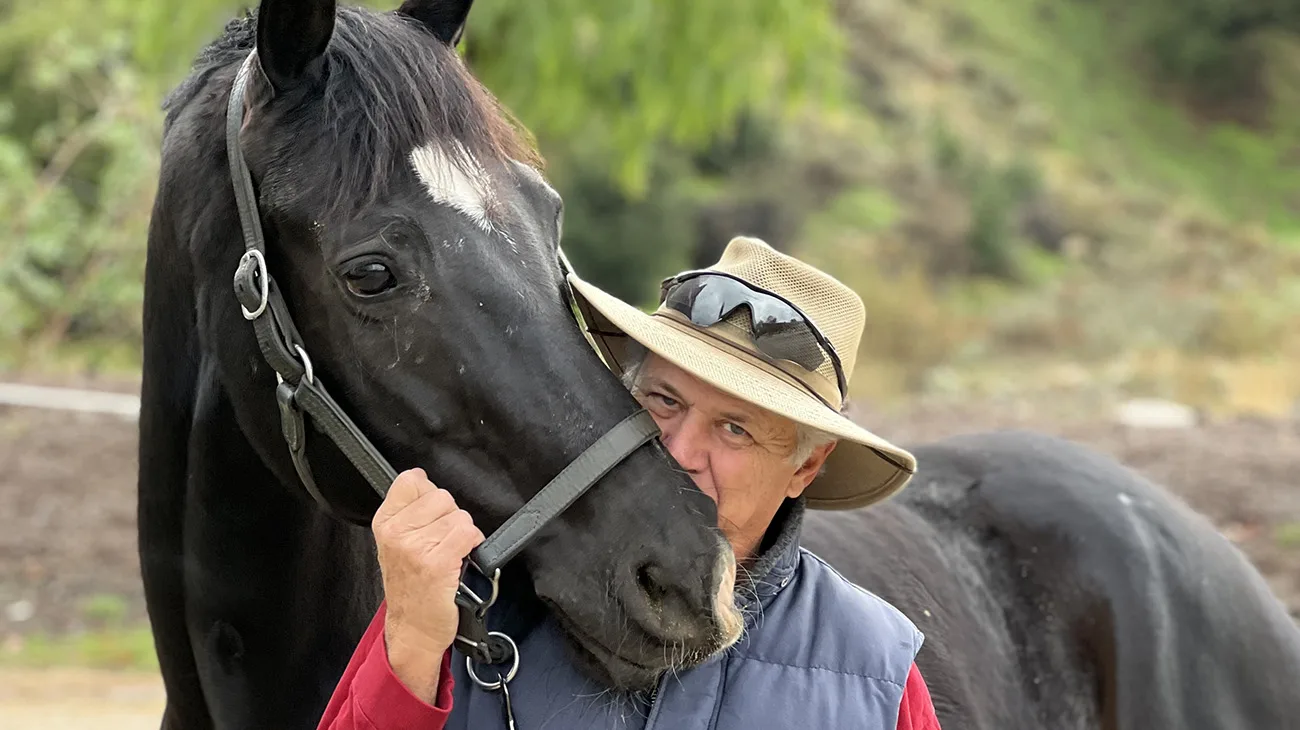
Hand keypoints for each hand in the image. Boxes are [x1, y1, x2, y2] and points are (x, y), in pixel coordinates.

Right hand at [371, 468, 483, 701]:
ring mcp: (416, 547)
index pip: (412, 480)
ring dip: (463, 534)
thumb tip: (423, 478)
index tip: (430, 515)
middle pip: (442, 496)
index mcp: (385, 522)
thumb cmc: (411, 586)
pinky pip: (468, 533)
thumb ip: (409, 510)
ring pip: (459, 516)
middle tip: (441, 542)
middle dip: (450, 517)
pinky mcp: (438, 562)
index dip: (430, 494)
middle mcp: (396, 533)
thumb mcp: (397, 543)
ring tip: (450, 554)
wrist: (413, 629)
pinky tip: (460, 560)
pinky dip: (472, 545)